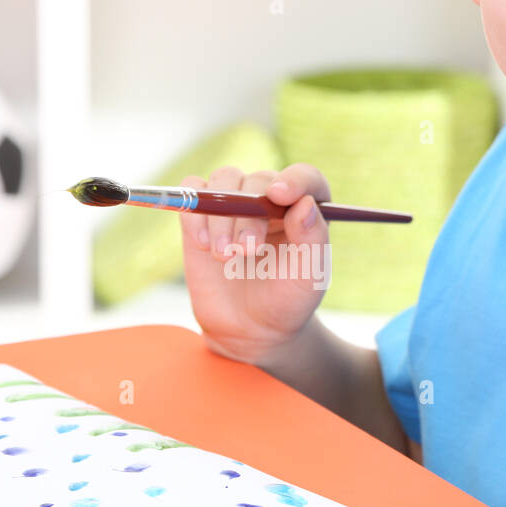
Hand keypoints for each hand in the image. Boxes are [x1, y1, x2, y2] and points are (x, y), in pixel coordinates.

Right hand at [178, 163, 331, 365]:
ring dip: (221, 216)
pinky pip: (192, 191)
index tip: (278, 195)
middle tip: (246, 250)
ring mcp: (234, 205)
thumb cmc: (286, 301)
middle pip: (258, 181)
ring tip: (224, 254)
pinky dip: (194, 212)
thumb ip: (313, 239)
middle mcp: (269, 200)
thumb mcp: (308, 278)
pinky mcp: (202, 216)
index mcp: (304, 209)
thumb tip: (305, 203)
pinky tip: (203, 245)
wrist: (250, 329)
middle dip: (249, 214)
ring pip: (224, 181)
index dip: (293, 180)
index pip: (304, 178)